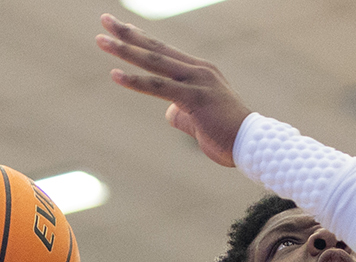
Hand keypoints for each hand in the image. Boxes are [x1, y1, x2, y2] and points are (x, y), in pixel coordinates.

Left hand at [97, 13, 251, 166]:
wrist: (255, 147)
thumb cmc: (230, 138)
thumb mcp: (200, 123)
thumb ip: (183, 114)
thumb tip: (169, 112)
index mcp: (201, 73)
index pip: (165, 52)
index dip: (142, 40)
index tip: (121, 29)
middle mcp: (199, 71)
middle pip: (157, 48)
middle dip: (128, 34)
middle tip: (105, 20)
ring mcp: (197, 82)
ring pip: (155, 62)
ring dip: (125, 50)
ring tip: (101, 40)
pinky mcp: (195, 98)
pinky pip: (159, 87)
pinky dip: (136, 80)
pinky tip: (114, 74)